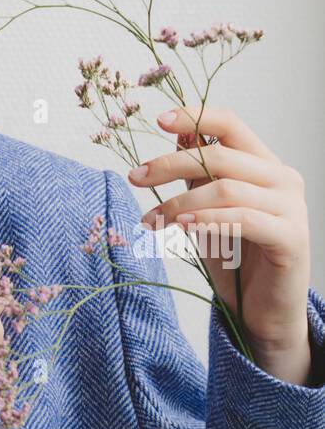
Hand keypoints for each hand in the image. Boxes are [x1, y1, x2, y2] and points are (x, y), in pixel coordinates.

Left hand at [127, 105, 310, 369]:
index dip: (195, 116)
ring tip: (153, 219)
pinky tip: (180, 227)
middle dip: (171, 164)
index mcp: (265, 164)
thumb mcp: (207, 209)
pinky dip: (207, 220)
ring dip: (181, 202)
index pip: (231, 125)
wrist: (263, 313)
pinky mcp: (291, 238)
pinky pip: (243, 219)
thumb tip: (178, 133)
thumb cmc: (235, 258)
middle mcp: (283, 179)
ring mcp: (292, 207)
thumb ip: (199, 174)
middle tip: (136, 177)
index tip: (159, 119)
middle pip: (221, 155)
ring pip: (226, 188)